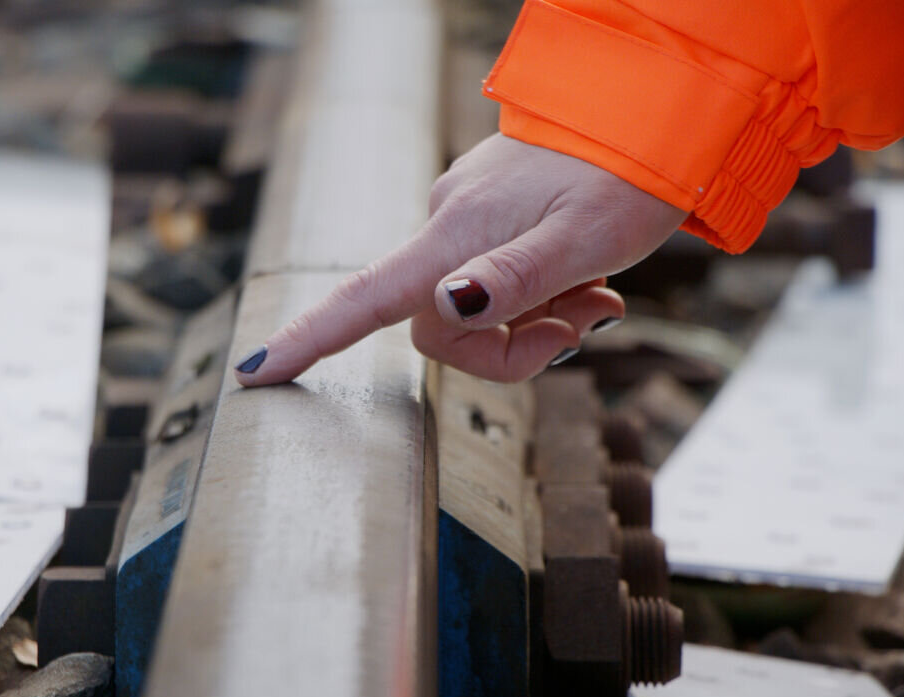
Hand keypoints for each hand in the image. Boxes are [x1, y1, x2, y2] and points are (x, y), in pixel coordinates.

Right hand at [233, 133, 688, 384]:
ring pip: (474, 310)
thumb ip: (514, 276)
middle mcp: (448, 226)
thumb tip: (445, 307)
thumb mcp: (586, 236)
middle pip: (440, 328)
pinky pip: (494, 282)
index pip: (368, 297)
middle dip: (509, 349)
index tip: (257, 373)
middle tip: (582, 328)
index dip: (310, 339)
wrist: (646, 116)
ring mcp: (465, 220)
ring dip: (535, 321)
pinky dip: (540, 295)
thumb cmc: (624, 178)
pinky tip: (588, 279)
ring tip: (598, 295)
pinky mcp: (486, 218)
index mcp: (458, 234)